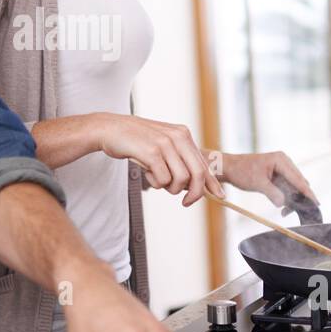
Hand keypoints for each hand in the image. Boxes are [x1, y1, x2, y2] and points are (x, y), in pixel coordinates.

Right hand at [94, 113, 223, 205]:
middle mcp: (178, 137)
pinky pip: (163, 180)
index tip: (220, 196)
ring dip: (169, 187)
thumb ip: (179, 159)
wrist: (110, 129)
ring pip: (180, 180)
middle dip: (195, 193)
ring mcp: (165, 144)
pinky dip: (155, 182)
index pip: (203, 162)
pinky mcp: (152, 152)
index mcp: (183, 134)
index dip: (212, 183)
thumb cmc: (136, 140)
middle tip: (186, 202)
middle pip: (198, 173)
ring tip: (156, 178)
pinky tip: (146, 171)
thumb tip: (194, 184)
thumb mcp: (162, 144)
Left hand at [218, 150, 316, 207]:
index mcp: (281, 160)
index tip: (316, 203)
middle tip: (301, 212)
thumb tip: (283, 204)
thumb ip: (272, 193)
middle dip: (300, 198)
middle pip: (299, 183)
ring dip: (292, 200)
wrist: (228, 168)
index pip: (298, 179)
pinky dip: (286, 198)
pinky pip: (287, 188)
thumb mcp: (257, 183)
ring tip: (286, 212)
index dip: (307, 192)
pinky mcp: (277, 175)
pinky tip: (283, 209)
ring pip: (294, 187)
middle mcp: (284, 162)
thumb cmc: (241, 171)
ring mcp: (281, 168)